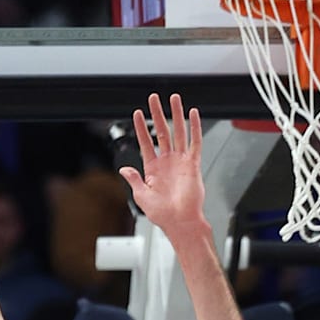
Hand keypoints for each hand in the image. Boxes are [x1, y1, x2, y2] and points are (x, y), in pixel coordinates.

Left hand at [118, 94, 209, 239]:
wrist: (180, 221)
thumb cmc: (162, 213)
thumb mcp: (141, 195)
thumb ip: (133, 179)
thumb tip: (123, 168)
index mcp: (153, 168)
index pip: (146, 141)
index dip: (142, 127)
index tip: (138, 114)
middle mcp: (167, 161)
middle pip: (162, 131)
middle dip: (158, 114)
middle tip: (154, 99)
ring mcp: (180, 161)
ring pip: (178, 132)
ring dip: (176, 115)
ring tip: (173, 99)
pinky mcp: (193, 164)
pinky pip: (195, 142)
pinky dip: (195, 127)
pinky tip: (193, 114)